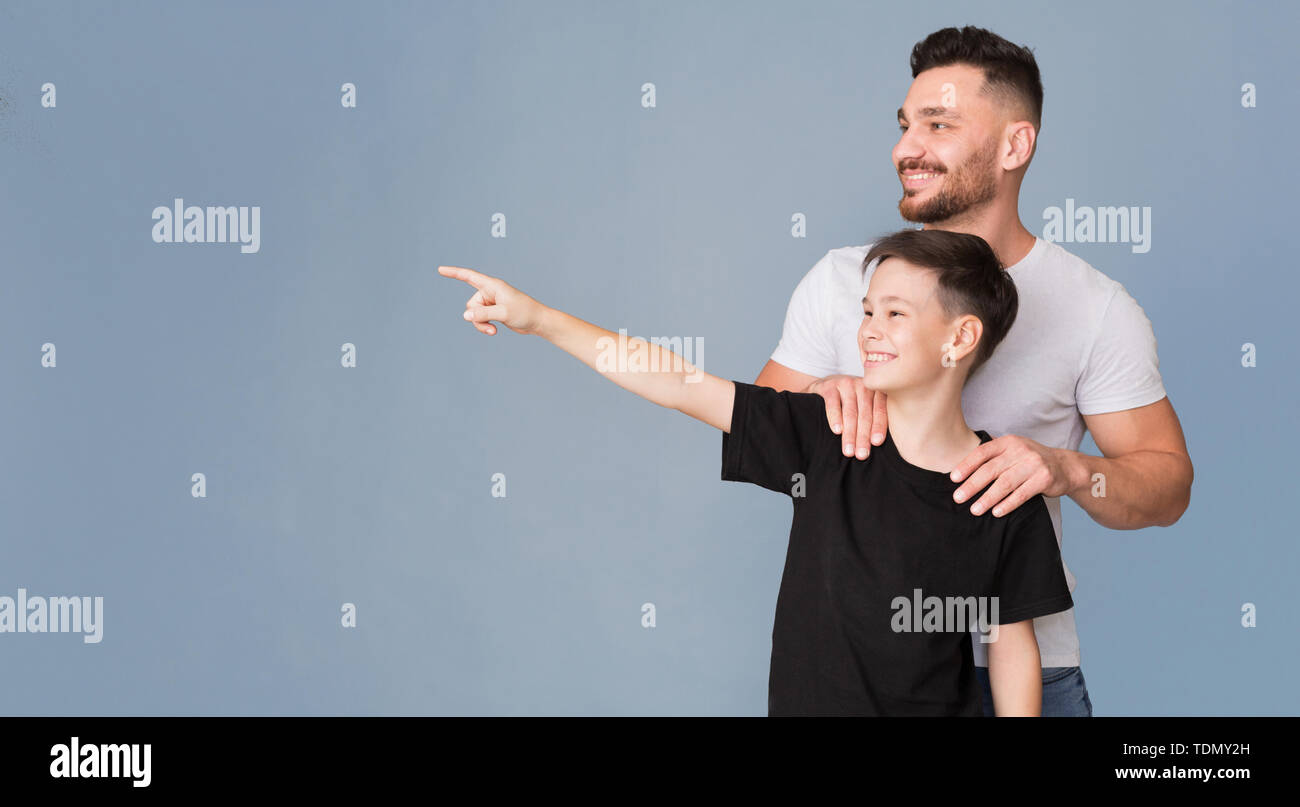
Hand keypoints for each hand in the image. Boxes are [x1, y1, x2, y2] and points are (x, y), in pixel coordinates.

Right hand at [437, 265, 546, 335]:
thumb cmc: (524, 312)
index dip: (454, 273)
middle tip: (490, 324)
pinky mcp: (493, 312)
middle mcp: (490, 292)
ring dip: (480, 324)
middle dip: (476, 317)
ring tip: (493, 331)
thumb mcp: (503, 313)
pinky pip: (480, 319)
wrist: (537, 321)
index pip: (469, 276)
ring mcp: (491, 303)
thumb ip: (483, 314)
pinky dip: (484, 326)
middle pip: (471, 305)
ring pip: (474, 314)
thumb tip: (465, 316)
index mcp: (492, 286)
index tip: (440, 270)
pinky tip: (494, 331)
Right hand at [804, 374, 886, 458]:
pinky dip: (835, 418)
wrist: (824, 386)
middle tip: (862, 455)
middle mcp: (862, 386)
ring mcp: (845, 384)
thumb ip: (873, 417)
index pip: (880, 410)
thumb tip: (878, 444)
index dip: (878, 427)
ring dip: (849, 434)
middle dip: (863, 437)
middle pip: (864, 414)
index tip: (876, 443)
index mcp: (875, 391)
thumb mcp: (863, 405)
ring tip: (848, 451)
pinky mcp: (829, 387)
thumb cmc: (848, 402)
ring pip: (850, 413)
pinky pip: (833, 404)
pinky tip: (837, 431)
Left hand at [950, 434, 1083, 516]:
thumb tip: (960, 470)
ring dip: (988, 498)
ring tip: (975, 510)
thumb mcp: (1012, 451)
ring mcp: (1034, 464)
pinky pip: (1022, 494)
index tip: (953, 478)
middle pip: (991, 469)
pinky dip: (1008, 504)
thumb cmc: (1030, 460)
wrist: (1064, 466)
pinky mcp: (1044, 478)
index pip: (982, 452)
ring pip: (1005, 483)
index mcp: (1008, 442)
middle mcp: (1020, 450)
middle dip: (972, 485)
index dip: (966, 465)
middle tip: (958, 498)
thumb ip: (993, 456)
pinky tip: (996, 512)